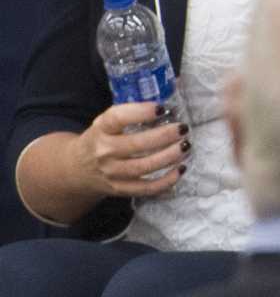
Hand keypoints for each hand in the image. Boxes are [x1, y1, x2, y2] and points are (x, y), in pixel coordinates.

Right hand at [71, 104, 187, 199]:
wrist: (77, 169)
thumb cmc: (100, 139)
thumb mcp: (105, 123)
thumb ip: (129, 115)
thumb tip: (166, 109)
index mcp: (100, 130)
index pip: (117, 118)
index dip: (140, 112)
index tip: (162, 108)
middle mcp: (104, 151)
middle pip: (136, 144)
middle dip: (164, 136)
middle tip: (183, 128)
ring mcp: (111, 173)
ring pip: (144, 167)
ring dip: (170, 157)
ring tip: (186, 146)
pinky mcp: (119, 189)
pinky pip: (146, 188)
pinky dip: (166, 181)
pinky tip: (181, 169)